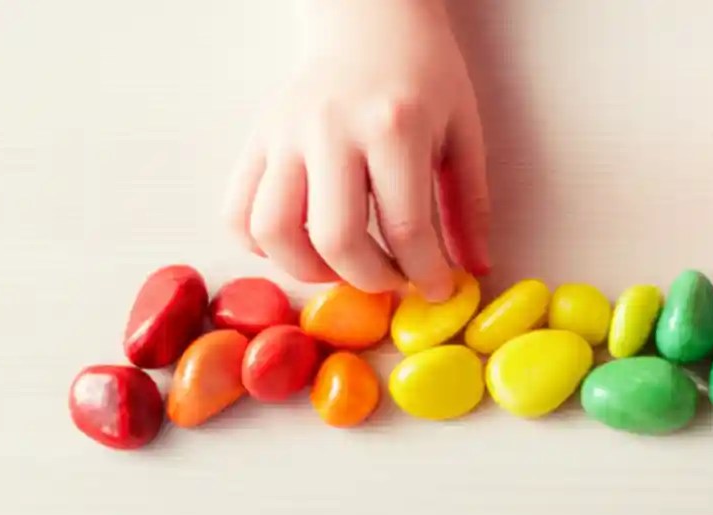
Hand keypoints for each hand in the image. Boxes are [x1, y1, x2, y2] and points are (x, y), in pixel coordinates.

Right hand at [224, 0, 489, 300]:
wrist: (370, 21)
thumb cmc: (422, 75)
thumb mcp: (463, 133)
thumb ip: (469, 206)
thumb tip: (475, 270)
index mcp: (393, 127)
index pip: (406, 228)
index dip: (425, 275)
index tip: (437, 290)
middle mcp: (331, 129)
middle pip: (335, 239)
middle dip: (369, 280)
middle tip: (392, 280)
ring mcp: (285, 134)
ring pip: (273, 231)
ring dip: (309, 270)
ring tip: (342, 267)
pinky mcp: (256, 139)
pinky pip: (238, 212)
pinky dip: (263, 246)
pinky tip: (302, 244)